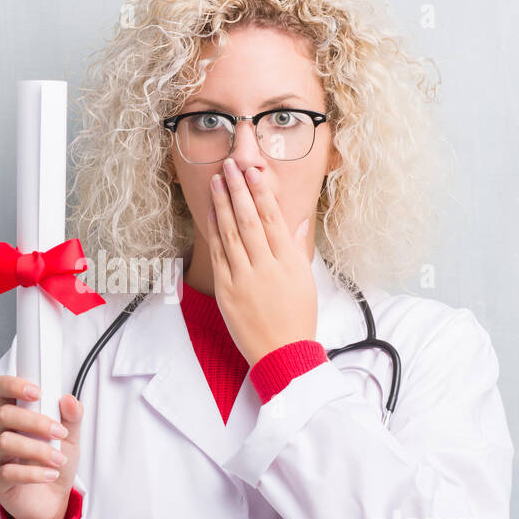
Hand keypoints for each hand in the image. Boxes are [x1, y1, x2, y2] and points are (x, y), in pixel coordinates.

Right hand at [0, 376, 82, 518]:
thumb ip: (72, 418)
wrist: (54, 501)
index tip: (36, 391)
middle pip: (4, 415)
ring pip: (6, 442)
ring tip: (59, 459)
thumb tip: (69, 399)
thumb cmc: (55, 464)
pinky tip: (50, 474)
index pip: (0, 390)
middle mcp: (1, 433)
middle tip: (58, 433)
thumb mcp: (70, 439)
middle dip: (35, 422)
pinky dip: (34, 472)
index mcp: (16, 417)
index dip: (12, 385)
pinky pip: (7, 472)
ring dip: (38, 450)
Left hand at [198, 157, 317, 365]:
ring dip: (223, 204)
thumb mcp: (305, 280)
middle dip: (238, 189)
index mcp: (289, 262)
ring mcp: (244, 279)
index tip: (253, 172)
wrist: (283, 353)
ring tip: (217, 180)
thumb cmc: (297, 317)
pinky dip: (215, 231)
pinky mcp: (227, 291)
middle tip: (231, 165)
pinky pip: (219, 255)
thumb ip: (298, 249)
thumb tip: (298, 224)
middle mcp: (266, 267)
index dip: (261, 193)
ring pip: (231, 233)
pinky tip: (212, 212)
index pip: (272, 219)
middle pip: (249, 220)